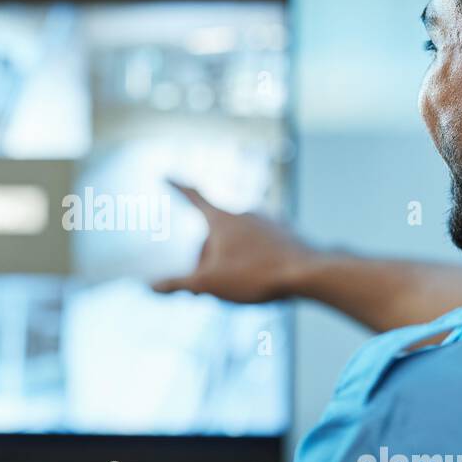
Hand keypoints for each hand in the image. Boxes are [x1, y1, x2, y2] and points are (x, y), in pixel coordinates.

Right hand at [151, 181, 312, 302]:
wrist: (310, 273)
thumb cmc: (257, 275)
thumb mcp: (210, 284)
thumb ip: (178, 284)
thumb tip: (150, 287)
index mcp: (221, 220)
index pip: (192, 197)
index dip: (176, 187)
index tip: (165, 174)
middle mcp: (244, 213)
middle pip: (213, 234)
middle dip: (206, 258)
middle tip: (210, 287)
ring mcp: (267, 221)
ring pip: (237, 240)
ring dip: (229, 260)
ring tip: (239, 285)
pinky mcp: (285, 233)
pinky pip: (259, 245)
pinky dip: (253, 259)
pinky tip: (262, 277)